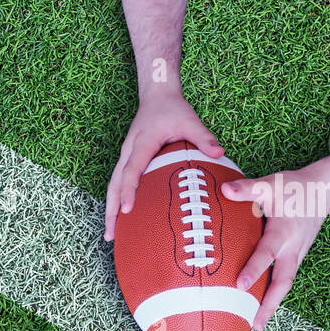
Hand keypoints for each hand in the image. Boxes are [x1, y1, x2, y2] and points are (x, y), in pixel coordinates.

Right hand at [104, 89, 223, 241]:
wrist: (157, 95)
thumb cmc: (173, 109)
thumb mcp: (190, 120)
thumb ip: (203, 137)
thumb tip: (219, 152)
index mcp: (142, 143)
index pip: (132, 169)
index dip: (129, 190)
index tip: (128, 210)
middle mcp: (128, 151)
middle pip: (115, 184)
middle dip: (112, 209)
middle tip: (111, 234)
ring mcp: (126, 155)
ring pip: (113, 185)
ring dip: (110, 208)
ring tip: (111, 234)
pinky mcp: (128, 158)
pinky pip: (119, 181)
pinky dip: (117, 200)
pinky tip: (122, 217)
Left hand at [221, 168, 329, 330]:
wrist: (323, 190)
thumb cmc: (293, 186)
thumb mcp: (269, 184)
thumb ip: (247, 188)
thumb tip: (224, 189)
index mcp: (283, 232)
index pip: (266, 254)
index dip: (253, 270)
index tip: (239, 285)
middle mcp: (292, 248)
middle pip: (282, 282)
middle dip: (269, 305)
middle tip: (255, 325)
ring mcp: (297, 253)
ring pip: (285, 283)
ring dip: (273, 303)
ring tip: (256, 323)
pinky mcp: (298, 255)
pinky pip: (286, 277)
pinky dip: (276, 292)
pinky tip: (263, 302)